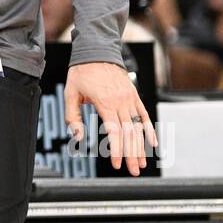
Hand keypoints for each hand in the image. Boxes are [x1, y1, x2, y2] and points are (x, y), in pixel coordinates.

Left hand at [63, 61, 157, 175]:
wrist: (97, 51)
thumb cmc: (82, 72)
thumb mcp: (70, 94)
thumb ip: (72, 117)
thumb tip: (78, 137)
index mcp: (104, 102)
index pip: (114, 132)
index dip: (117, 150)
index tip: (117, 164)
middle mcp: (120, 101)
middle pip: (129, 133)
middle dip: (132, 155)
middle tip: (134, 171)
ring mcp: (129, 98)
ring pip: (138, 127)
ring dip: (141, 147)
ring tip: (142, 163)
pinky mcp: (134, 95)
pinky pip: (144, 115)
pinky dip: (149, 130)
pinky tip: (152, 144)